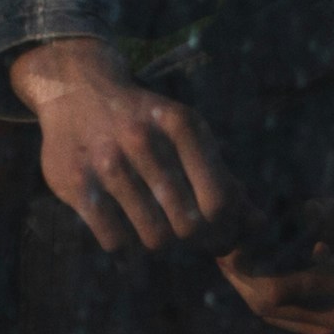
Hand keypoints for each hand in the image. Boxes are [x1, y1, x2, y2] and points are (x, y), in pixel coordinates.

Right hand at [4, 37, 235, 252]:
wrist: (76, 90)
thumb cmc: (145, 121)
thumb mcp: (187, 133)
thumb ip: (224, 177)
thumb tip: (258, 225)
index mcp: (181, 124)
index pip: (220, 200)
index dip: (227, 229)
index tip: (221, 235)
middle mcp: (143, 140)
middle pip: (190, 225)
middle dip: (196, 240)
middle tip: (191, 239)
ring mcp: (106, 162)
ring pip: (154, 237)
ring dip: (161, 242)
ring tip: (158, 229)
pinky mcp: (75, 183)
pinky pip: (115, 240)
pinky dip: (125, 243)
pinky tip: (125, 224)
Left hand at [220, 198, 333, 333]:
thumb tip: (299, 210)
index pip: (279, 286)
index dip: (248, 268)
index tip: (230, 244)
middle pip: (268, 306)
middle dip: (239, 278)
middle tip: (220, 249)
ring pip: (275, 316)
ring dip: (249, 288)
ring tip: (232, 258)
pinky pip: (288, 319)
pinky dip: (269, 296)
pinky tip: (260, 271)